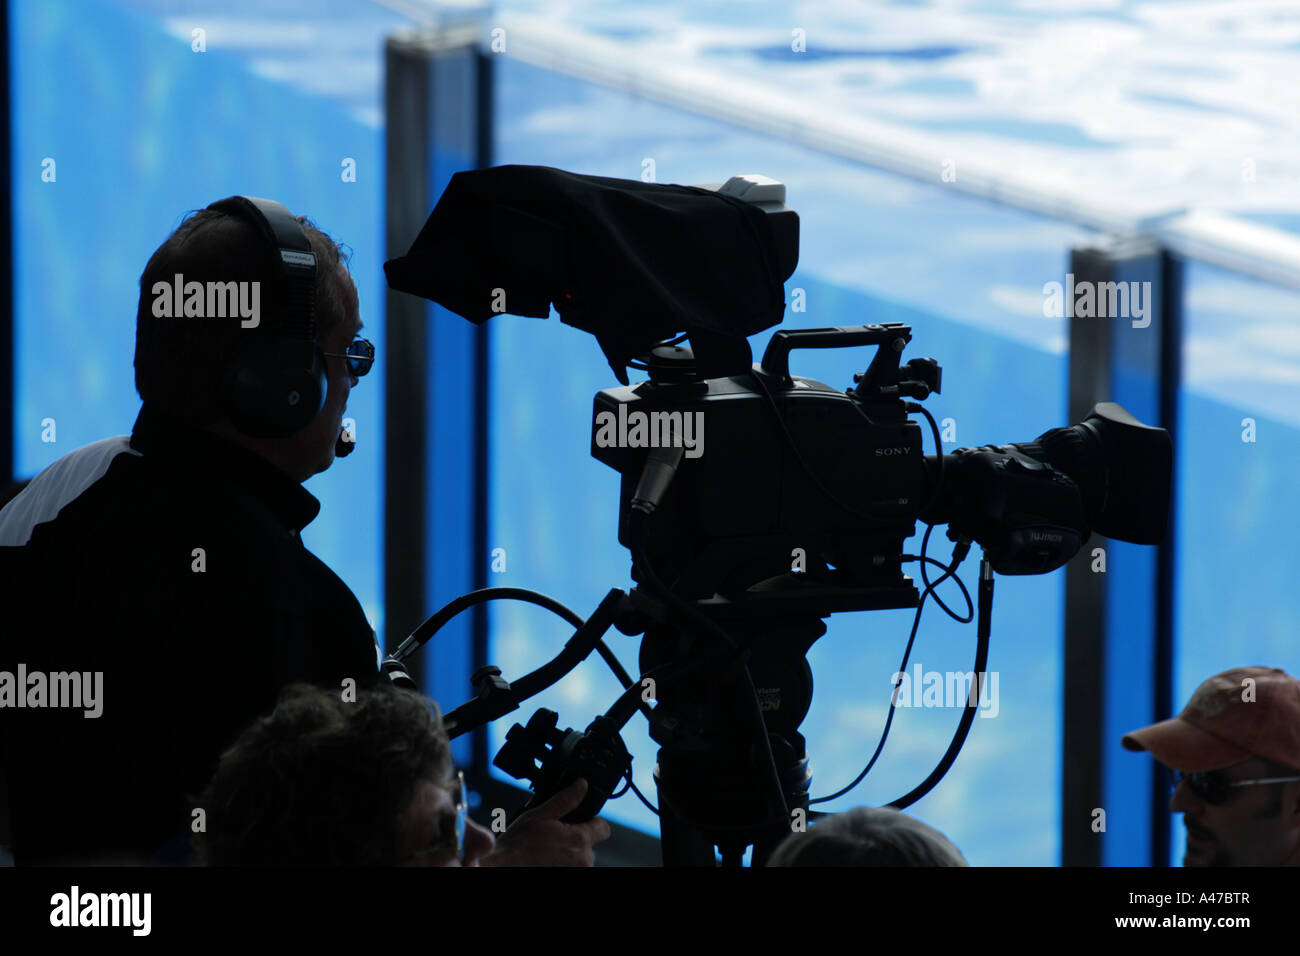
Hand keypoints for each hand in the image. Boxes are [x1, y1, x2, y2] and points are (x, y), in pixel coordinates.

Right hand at [480, 778, 611, 866]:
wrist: (504, 868)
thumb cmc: (518, 845)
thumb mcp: (539, 815)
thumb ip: (565, 800)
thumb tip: (582, 785)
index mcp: (580, 839)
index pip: (603, 828)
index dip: (591, 821)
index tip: (578, 822)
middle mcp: (583, 860)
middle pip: (589, 844)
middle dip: (575, 839)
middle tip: (554, 837)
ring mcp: (577, 873)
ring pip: (580, 859)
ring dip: (568, 854)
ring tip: (547, 851)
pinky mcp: (568, 878)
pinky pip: (571, 868)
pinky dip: (562, 864)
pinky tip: (545, 861)